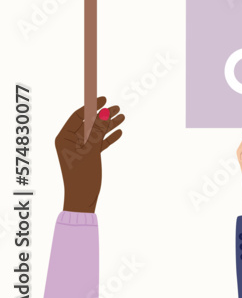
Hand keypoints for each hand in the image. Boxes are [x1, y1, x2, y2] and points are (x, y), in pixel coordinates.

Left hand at [56, 97, 125, 213]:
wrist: (82, 198)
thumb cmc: (81, 176)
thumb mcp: (90, 151)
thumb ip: (97, 130)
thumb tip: (103, 112)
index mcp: (64, 138)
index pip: (78, 116)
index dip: (91, 106)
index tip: (104, 98)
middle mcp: (70, 141)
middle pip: (89, 123)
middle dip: (102, 115)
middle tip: (116, 108)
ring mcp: (80, 149)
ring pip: (96, 132)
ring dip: (108, 125)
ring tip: (122, 117)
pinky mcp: (89, 156)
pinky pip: (100, 142)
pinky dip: (109, 137)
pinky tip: (119, 132)